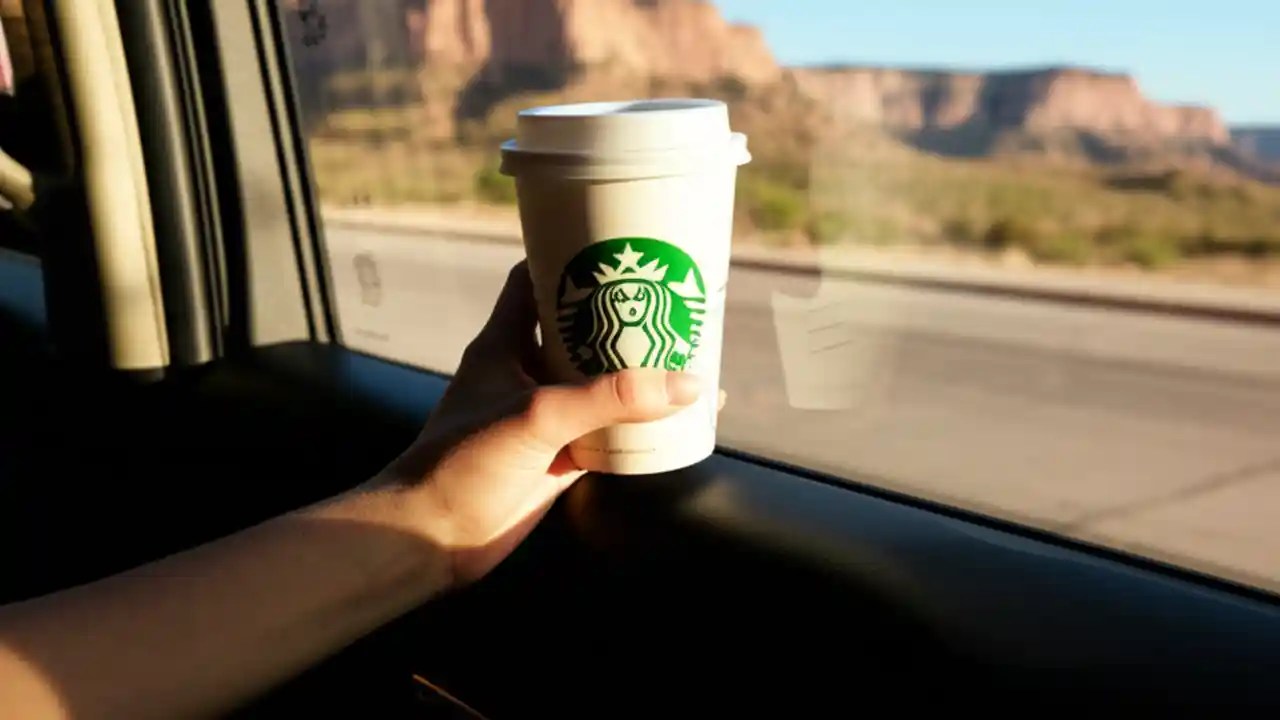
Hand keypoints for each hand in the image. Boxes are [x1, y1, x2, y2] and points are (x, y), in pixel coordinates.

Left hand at [379, 262, 706, 585]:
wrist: (431, 538)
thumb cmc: (462, 463)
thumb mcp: (537, 416)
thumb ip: (608, 399)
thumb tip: (686, 384)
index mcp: (503, 345)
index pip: (532, 282)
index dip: (568, 259)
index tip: (614, 248)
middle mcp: (523, 375)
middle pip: (579, 333)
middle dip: (622, 319)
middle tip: (672, 302)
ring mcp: (542, 418)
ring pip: (598, 386)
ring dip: (636, 376)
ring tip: (688, 356)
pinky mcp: (558, 458)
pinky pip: (607, 435)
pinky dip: (639, 428)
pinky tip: (677, 421)